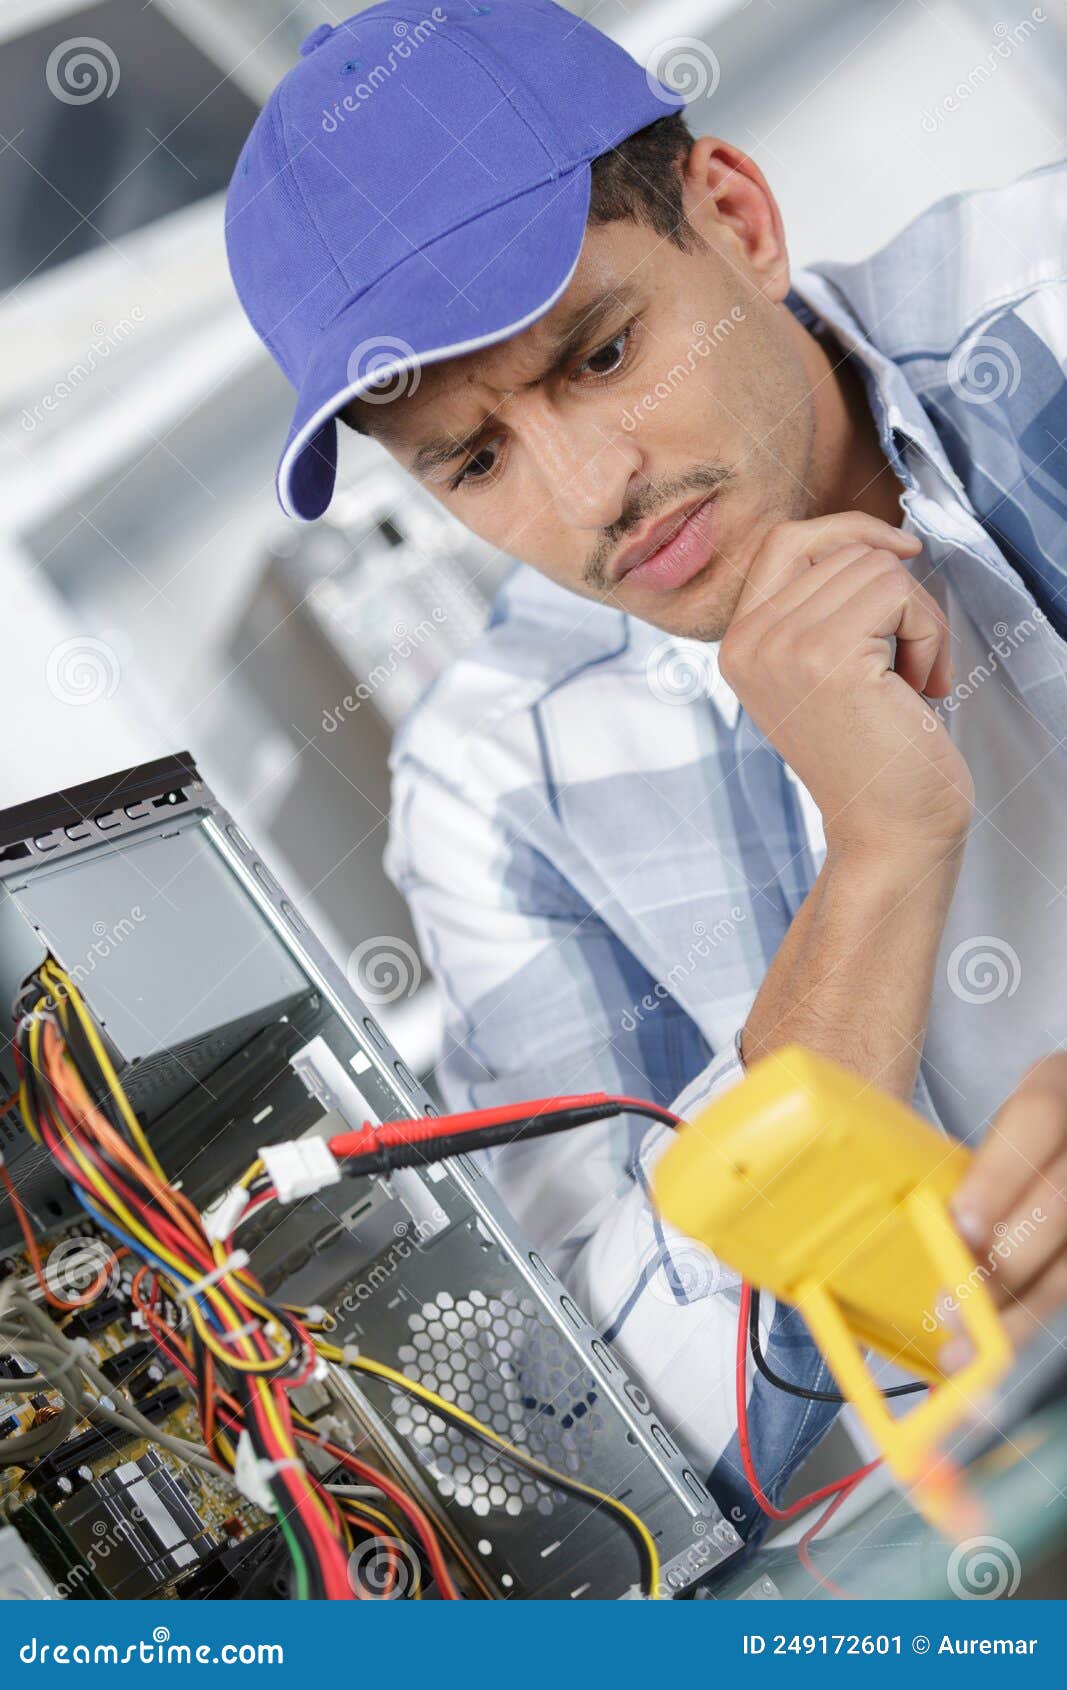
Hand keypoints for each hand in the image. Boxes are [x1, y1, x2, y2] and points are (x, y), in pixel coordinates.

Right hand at [718, 512, 973, 860]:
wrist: (887, 832)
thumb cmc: (874, 755)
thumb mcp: (822, 670)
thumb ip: (820, 607)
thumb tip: (874, 539)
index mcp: (738, 644)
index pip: (786, 540)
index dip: (848, 531)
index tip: (901, 554)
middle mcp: (748, 642)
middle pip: (843, 549)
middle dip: (898, 596)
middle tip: (908, 662)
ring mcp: (782, 647)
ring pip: (876, 567)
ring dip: (918, 620)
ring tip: (910, 680)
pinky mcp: (826, 655)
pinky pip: (898, 594)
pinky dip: (928, 635)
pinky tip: (917, 688)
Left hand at [943, 1054, 1066, 1363]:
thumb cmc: (1035, 1127)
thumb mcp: (1012, 1116)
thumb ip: (977, 1155)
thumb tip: (906, 1209)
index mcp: (1062, 1087)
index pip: (1037, 1120)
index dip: (998, 1176)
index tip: (958, 1224)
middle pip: (1061, 1205)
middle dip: (1004, 1261)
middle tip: (949, 1306)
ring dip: (1019, 1311)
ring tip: (968, 1347)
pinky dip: (1033, 1318)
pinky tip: (1000, 1342)